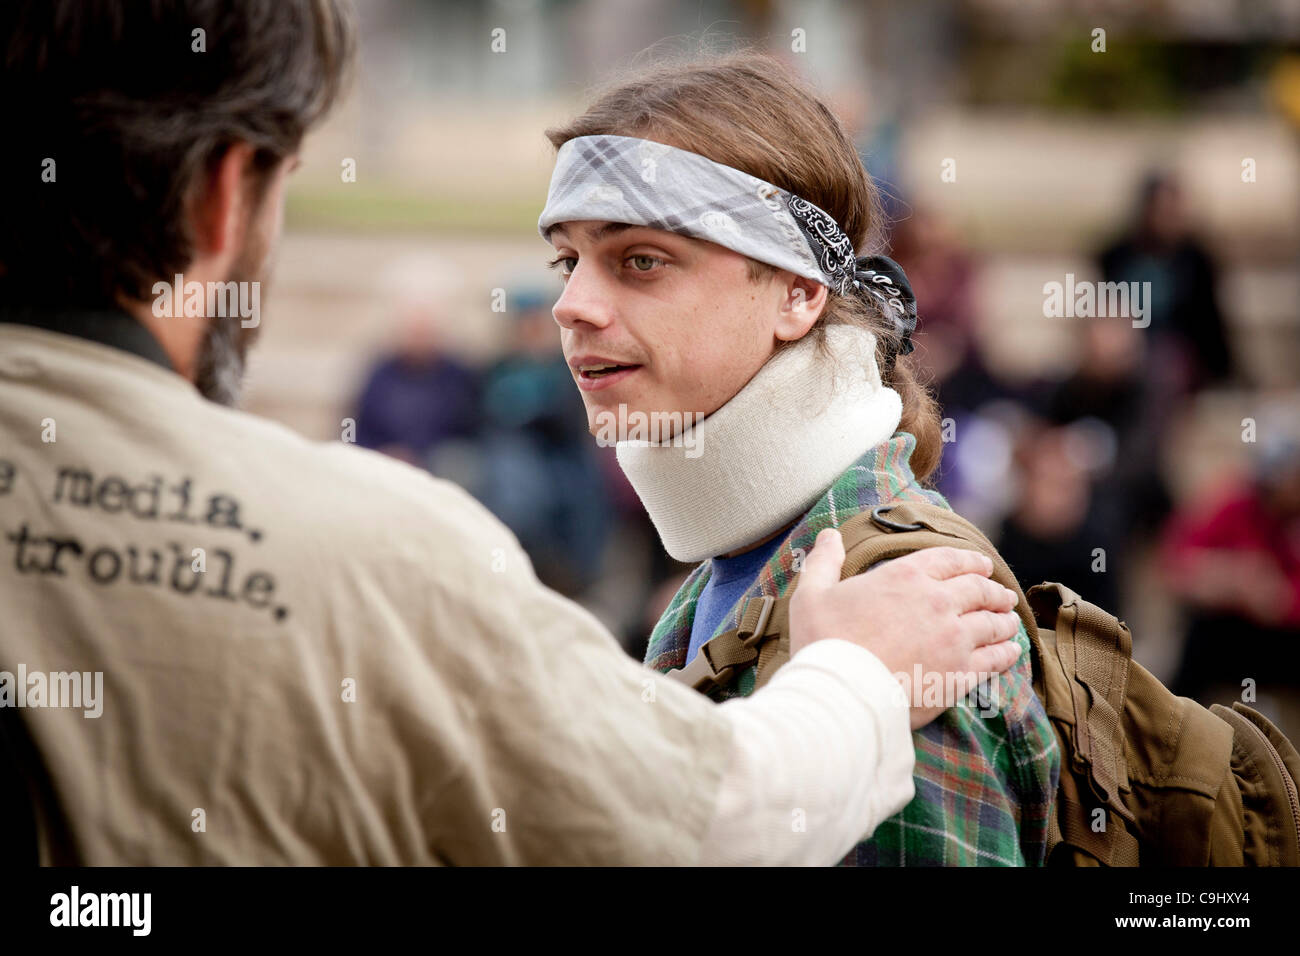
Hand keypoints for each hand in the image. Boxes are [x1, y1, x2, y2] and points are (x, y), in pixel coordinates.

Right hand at [790, 528, 1022, 729]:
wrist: (841, 693)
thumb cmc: (824, 642)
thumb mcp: (813, 594)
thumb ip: (825, 561)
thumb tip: (829, 535)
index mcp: (905, 576)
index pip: (950, 559)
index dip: (970, 560)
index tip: (982, 566)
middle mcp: (938, 602)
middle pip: (979, 590)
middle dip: (994, 591)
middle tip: (1003, 594)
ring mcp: (954, 640)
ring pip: (993, 624)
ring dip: (1005, 620)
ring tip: (1011, 621)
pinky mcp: (960, 674)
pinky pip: (994, 660)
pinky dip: (1006, 653)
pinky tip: (1011, 652)